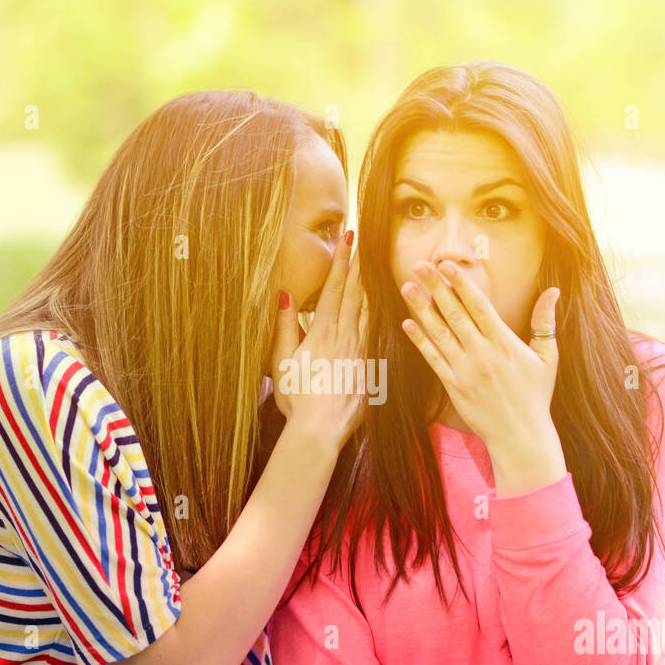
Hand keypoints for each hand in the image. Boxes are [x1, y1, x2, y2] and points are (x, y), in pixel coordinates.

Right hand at [271, 231, 367, 453]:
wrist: (321, 429)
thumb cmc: (296, 398)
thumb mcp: (281, 361)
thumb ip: (285, 326)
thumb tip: (285, 294)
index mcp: (322, 331)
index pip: (334, 287)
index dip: (342, 259)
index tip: (349, 236)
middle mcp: (345, 336)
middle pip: (354, 292)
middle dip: (358, 264)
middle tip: (365, 241)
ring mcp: (360, 350)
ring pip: (368, 309)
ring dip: (370, 285)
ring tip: (374, 264)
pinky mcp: (369, 366)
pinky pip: (375, 333)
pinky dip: (379, 314)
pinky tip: (383, 305)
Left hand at [400, 260, 562, 483]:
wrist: (521, 435)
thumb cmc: (535, 395)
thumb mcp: (547, 357)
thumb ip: (545, 322)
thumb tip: (553, 290)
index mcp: (504, 343)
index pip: (479, 306)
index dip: (461, 283)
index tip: (447, 265)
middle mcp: (482, 353)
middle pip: (455, 313)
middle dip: (436, 287)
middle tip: (420, 266)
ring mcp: (465, 370)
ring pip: (440, 333)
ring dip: (422, 309)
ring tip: (407, 287)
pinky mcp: (453, 386)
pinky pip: (433, 359)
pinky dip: (420, 341)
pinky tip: (408, 323)